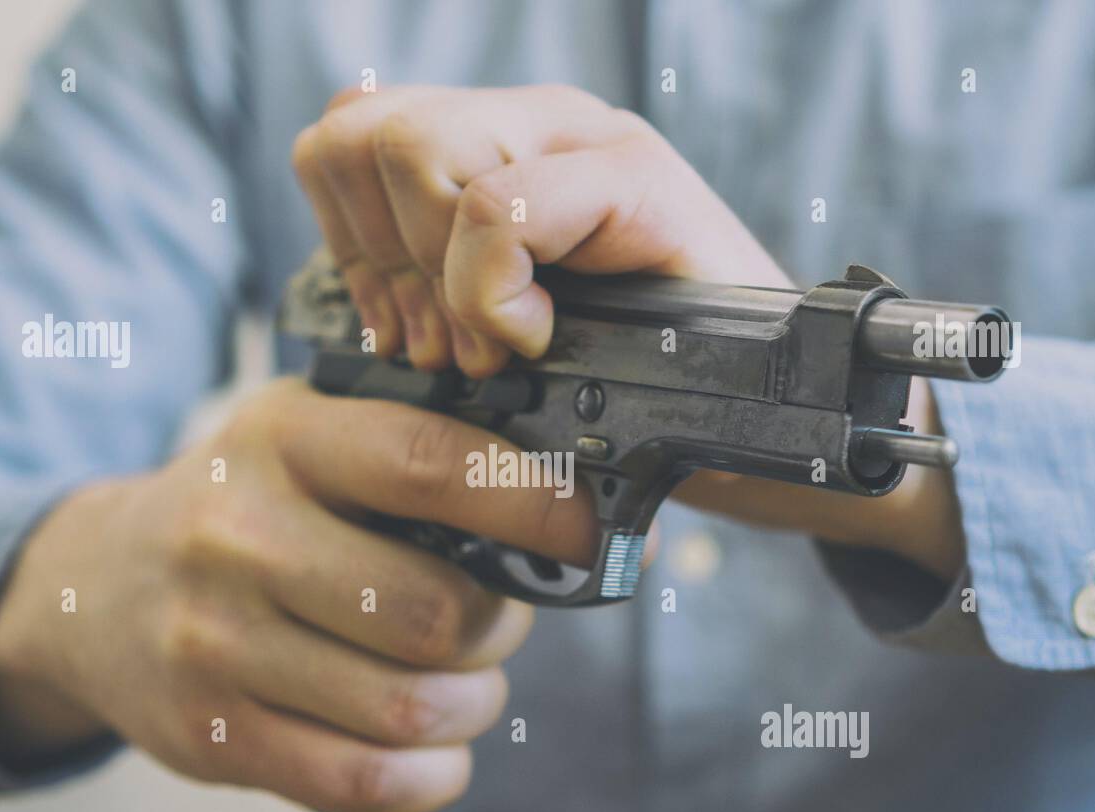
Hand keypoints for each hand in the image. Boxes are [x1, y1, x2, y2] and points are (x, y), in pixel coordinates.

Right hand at [0, 380, 597, 811]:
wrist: (96, 589)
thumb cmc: (243, 508)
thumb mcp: (306, 440)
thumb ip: (414, 455)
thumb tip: (566, 510)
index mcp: (282, 440)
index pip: (428, 464)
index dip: (532, 501)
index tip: (587, 531)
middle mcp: (238, 536)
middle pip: (434, 611)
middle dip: (501, 626)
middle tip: (499, 620)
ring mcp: (216, 642)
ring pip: (409, 707)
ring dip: (474, 705)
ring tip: (468, 685)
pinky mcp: (212, 734)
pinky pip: (364, 779)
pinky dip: (433, 775)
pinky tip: (438, 750)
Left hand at [292, 83, 790, 376]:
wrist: (751, 402)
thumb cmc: (621, 373)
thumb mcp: (493, 333)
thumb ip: (429, 281)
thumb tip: (366, 272)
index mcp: (487, 148)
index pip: (343, 137)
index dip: (347, 243)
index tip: (399, 327)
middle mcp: (528, 125)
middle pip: (365, 134)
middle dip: (382, 261)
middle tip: (443, 343)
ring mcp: (584, 140)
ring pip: (418, 150)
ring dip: (440, 277)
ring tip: (494, 343)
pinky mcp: (635, 175)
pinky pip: (498, 207)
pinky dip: (494, 293)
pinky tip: (538, 335)